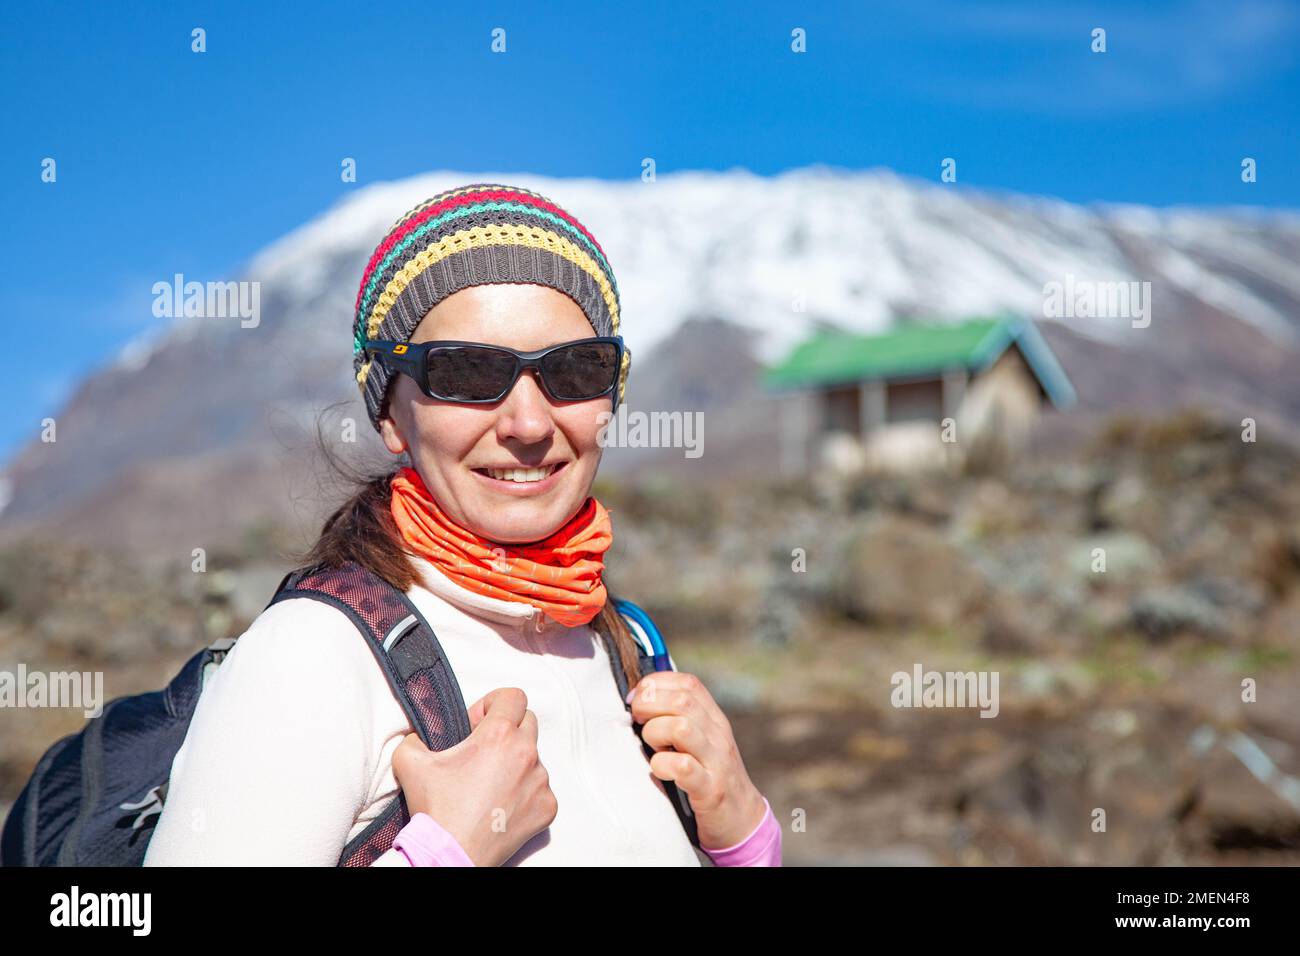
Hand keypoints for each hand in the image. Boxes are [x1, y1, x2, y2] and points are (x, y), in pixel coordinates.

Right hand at [391, 687, 556, 866]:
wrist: (450, 854)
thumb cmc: (436, 811)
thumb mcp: (410, 762)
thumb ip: (414, 737)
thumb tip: (419, 735)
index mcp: (499, 735)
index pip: (513, 696)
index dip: (493, 704)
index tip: (479, 722)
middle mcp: (526, 754)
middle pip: (527, 722)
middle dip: (507, 729)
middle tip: (483, 750)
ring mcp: (540, 782)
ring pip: (534, 757)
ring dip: (516, 762)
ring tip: (490, 783)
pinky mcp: (547, 806)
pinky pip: (541, 788)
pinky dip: (525, 791)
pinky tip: (501, 803)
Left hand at [629, 671, 766, 850]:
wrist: (741, 819)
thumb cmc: (709, 776)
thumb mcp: (699, 741)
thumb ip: (678, 718)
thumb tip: (639, 700)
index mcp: (714, 719)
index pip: (688, 683)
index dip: (656, 684)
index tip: (636, 700)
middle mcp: (718, 734)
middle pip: (681, 700)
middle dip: (649, 706)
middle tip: (638, 723)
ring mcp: (716, 761)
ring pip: (680, 727)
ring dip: (655, 734)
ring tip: (653, 748)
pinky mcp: (710, 789)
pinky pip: (683, 767)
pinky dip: (662, 764)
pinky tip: (659, 769)